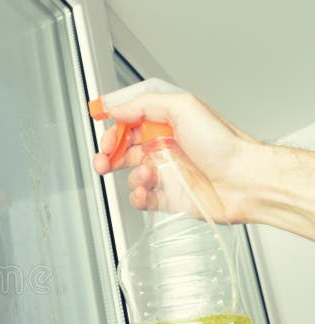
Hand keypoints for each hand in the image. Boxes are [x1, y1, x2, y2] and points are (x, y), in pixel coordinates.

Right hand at [93, 91, 260, 223]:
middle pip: (124, 150)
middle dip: (108, 155)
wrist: (244, 180)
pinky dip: (137, 196)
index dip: (113, 126)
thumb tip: (116, 107)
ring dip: (132, 175)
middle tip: (103, 160)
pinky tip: (144, 191)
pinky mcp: (168, 197)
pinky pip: (141, 198)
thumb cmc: (223, 144)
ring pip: (131, 175)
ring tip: (145, 174)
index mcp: (167, 124)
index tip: (100, 125)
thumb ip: (145, 103)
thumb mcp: (183, 107)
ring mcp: (166, 173)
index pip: (129, 122)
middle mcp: (165, 147)